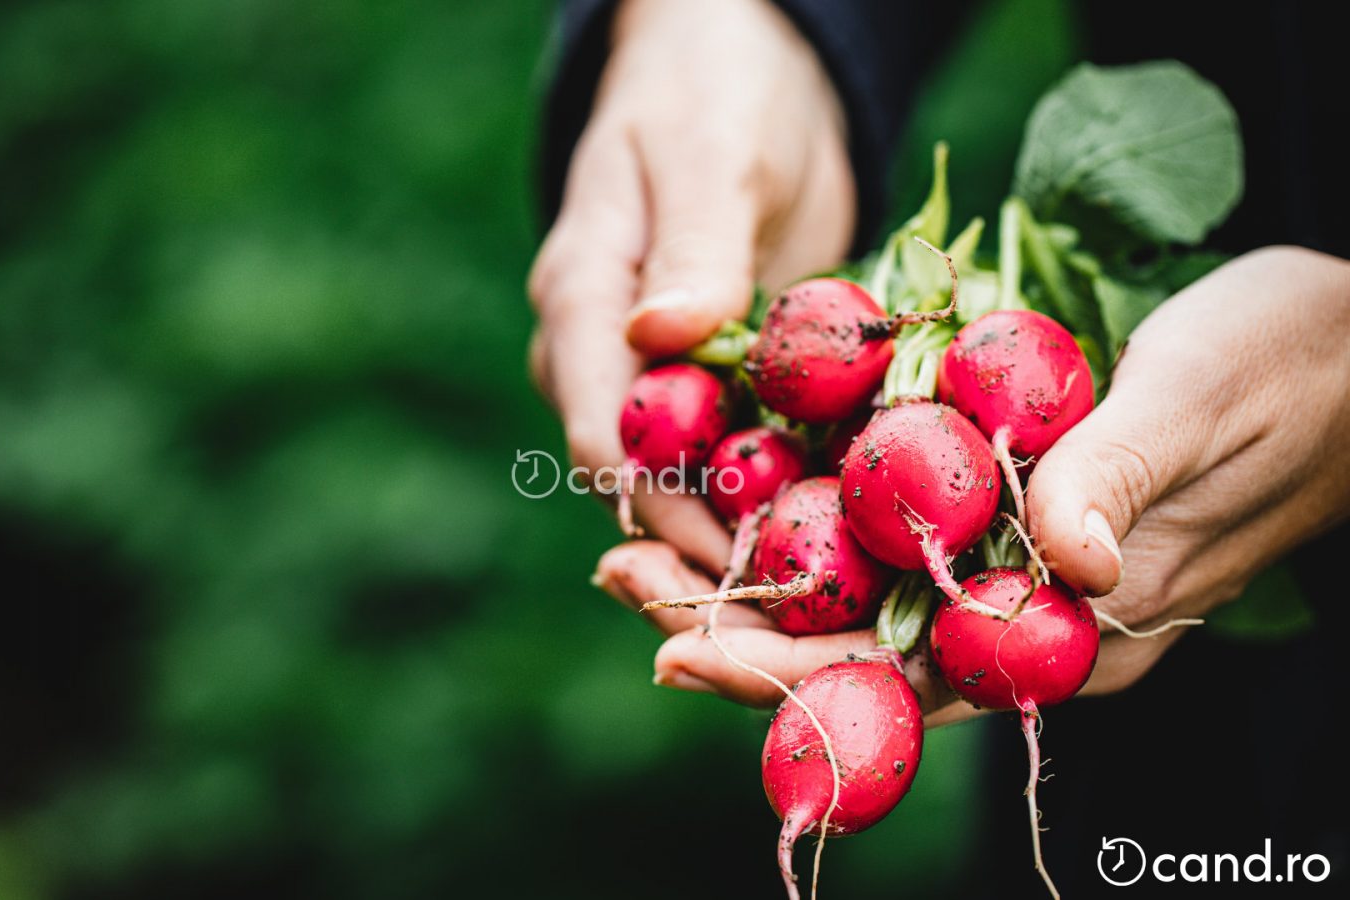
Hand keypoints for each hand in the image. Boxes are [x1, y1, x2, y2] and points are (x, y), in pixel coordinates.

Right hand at [529, 0, 855, 570]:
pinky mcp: (722, 379)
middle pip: (641, 483)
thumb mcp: (710, 155)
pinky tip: (848, 534)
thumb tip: (661, 336)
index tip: (733, 554)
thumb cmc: (714, 92)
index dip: (661, 504)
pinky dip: (786, 492)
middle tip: (789, 614)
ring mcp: (664, 375)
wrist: (740, 70)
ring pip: (693, 482)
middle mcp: (610, 359)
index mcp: (584, 304)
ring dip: (750, 538)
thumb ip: (693, 247)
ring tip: (826, 598)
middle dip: (705, 550)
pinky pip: (746, 451)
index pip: (603, 431)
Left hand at [606, 246, 1349, 724]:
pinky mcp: (1003, 503)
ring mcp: (1012, 561)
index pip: (909, 673)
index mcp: (1077, 626)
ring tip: (632, 552)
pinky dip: (801, 521)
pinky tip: (728, 499)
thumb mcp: (1206, 399)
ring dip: (747, 578)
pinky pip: (887, 530)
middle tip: (616, 585)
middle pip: (856, 644)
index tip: (680, 651)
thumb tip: (1060, 565)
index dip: (789, 672)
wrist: (1343, 341)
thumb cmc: (1292, 364)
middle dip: (732, 628)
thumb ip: (1122, 479)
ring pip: (859, 591)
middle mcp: (1030, 612)